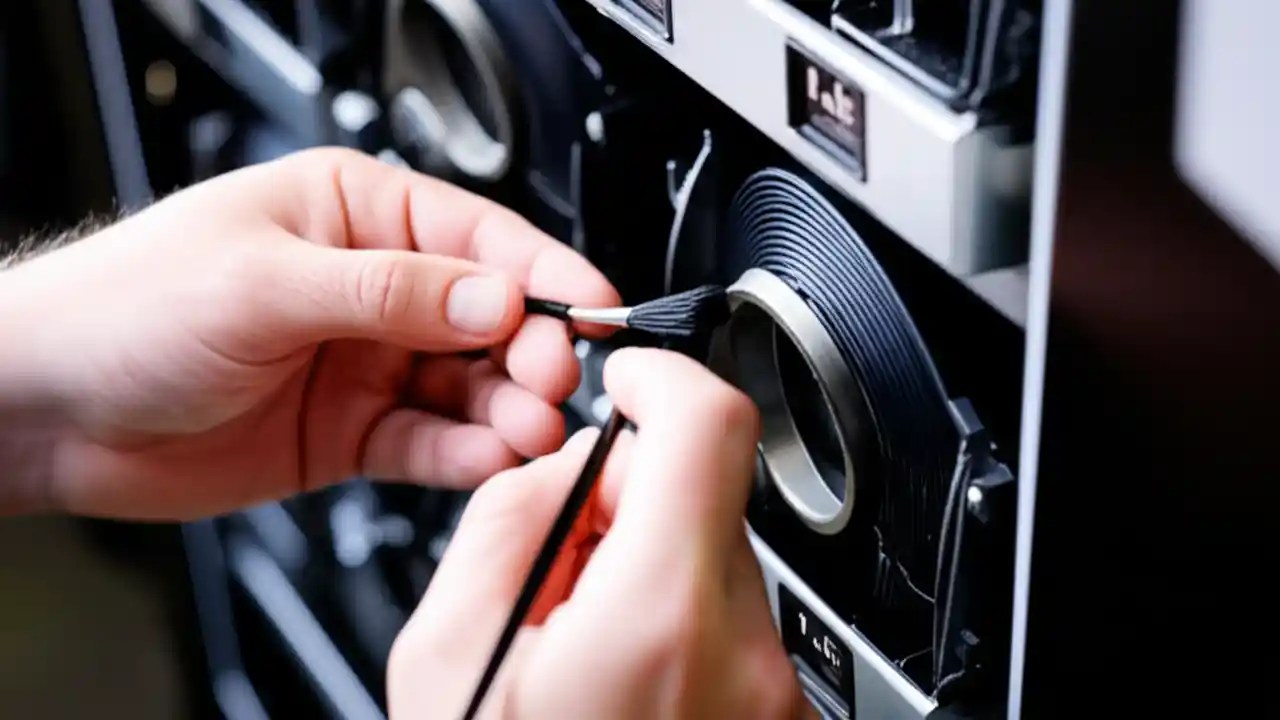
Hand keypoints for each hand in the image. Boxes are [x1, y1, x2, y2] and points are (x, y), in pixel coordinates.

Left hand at [0, 147, 617, 517]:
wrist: (47, 409)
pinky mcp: (353, 429)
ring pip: (468, 384)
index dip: (543, 276)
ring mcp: (367, 360)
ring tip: (531, 431)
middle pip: (489, 316)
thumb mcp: (263, 282)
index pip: (480, 238)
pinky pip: (428, 441)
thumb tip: (492, 296)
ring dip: (507, 409)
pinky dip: (463, 453)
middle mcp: (374, 286)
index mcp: (357, 215)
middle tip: (553, 382)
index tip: (591, 312)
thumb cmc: (125, 307)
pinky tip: (488, 458)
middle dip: (531, 351)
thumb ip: (389, 291)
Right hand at [387, 348, 811, 718]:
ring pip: (717, 558)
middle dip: (628, 496)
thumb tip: (557, 471)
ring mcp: (775, 696)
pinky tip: (616, 678)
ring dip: (646, 561)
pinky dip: (673, 617)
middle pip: (707, 494)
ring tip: (578, 639)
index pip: (710, 426)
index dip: (662, 377)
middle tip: (559, 558)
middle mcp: (744, 654)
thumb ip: (506, 525)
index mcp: (660, 620)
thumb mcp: (447, 658)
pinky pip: (730, 622)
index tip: (629, 382)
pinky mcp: (779, 719)